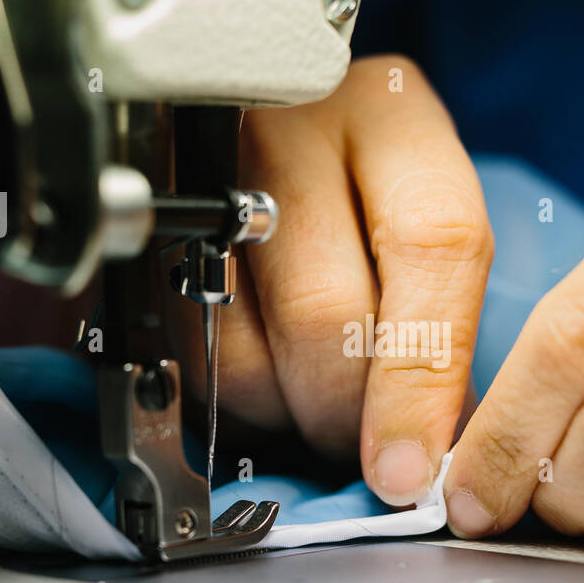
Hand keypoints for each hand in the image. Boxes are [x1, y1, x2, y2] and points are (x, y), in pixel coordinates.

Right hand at [177, 56, 492, 504]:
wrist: (265, 135)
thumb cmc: (365, 192)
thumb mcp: (423, 222)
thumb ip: (439, 320)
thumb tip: (435, 447)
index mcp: (392, 116)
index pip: (433, 243)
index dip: (424, 375)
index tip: (412, 466)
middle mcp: (295, 128)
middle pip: (324, 309)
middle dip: (343, 413)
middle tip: (360, 447)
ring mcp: (204, 172)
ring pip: (240, 344)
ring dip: (281, 413)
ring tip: (312, 409)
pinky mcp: (144, 230)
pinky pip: (179, 352)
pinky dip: (228, 399)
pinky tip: (265, 383)